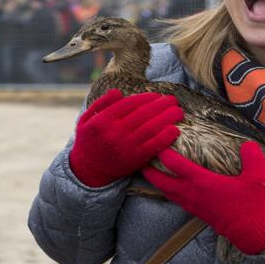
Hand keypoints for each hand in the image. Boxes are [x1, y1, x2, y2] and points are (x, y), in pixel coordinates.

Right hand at [68, 88, 182, 187]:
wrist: (87, 172)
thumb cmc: (88, 142)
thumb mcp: (85, 120)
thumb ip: (100, 104)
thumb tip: (118, 92)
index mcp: (103, 120)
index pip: (130, 103)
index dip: (147, 98)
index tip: (157, 95)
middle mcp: (115, 132)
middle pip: (144, 114)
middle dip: (161, 105)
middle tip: (173, 100)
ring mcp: (126, 147)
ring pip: (151, 128)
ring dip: (167, 118)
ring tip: (178, 111)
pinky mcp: (135, 160)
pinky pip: (153, 146)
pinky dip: (166, 137)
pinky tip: (175, 130)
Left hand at [142, 141, 264, 255]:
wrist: (257, 236)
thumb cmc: (256, 206)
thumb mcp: (259, 177)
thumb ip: (252, 156)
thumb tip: (247, 145)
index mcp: (203, 183)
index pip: (175, 164)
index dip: (163, 150)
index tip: (157, 137)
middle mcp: (193, 195)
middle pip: (161, 182)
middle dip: (148, 170)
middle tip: (140, 158)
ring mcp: (194, 206)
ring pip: (167, 192)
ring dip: (157, 181)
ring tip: (150, 170)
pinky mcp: (199, 214)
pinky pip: (176, 199)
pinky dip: (168, 190)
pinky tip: (171, 185)